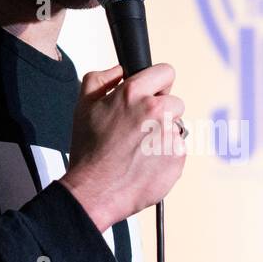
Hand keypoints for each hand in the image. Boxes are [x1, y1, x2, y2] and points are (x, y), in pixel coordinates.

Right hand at [59, 63, 186, 230]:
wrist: (95, 191)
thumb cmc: (89, 152)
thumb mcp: (83, 105)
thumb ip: (102, 78)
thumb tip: (119, 70)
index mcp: (134, 94)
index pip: (166, 72)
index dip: (158, 84)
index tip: (153, 94)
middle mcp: (156, 111)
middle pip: (175, 102)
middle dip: (161, 113)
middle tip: (139, 129)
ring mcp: (170, 134)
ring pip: (176, 128)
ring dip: (163, 135)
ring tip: (139, 150)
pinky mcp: (178, 156)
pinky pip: (178, 150)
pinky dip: (166, 156)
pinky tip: (145, 163)